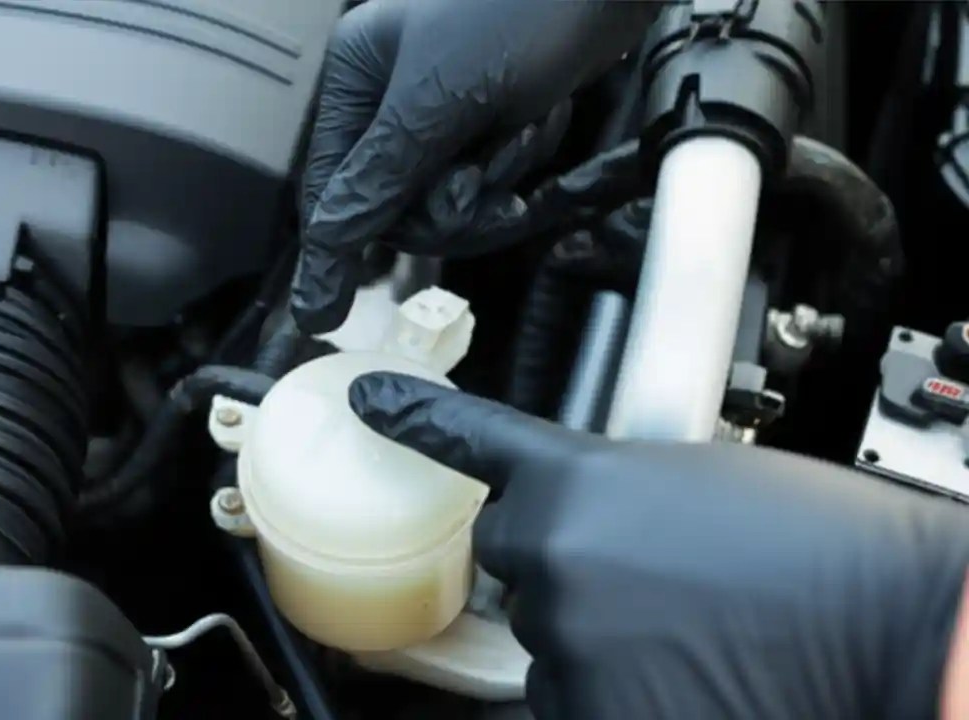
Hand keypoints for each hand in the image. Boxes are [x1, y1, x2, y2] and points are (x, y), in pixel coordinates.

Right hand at [294, 0, 660, 333]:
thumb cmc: (521, 8)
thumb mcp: (436, 102)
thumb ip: (378, 181)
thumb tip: (326, 251)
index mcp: (359, 74)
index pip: (330, 184)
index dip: (338, 243)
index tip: (325, 313)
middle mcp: (394, 92)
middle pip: (393, 201)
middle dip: (446, 202)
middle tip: (480, 182)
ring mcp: (446, 104)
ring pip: (447, 195)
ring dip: (493, 179)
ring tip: (521, 132)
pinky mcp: (495, 113)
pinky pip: (491, 176)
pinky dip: (521, 160)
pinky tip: (540, 119)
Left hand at [348, 372, 968, 719]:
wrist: (908, 628)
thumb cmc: (831, 552)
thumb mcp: (710, 482)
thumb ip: (624, 495)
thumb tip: (599, 523)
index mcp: (580, 481)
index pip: (474, 443)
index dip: (416, 419)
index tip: (370, 400)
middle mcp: (554, 561)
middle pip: (518, 562)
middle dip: (566, 569)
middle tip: (654, 583)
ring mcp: (570, 649)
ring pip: (555, 648)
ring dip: (603, 645)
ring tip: (697, 637)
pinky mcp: (597, 717)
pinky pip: (579, 705)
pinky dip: (623, 694)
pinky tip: (693, 678)